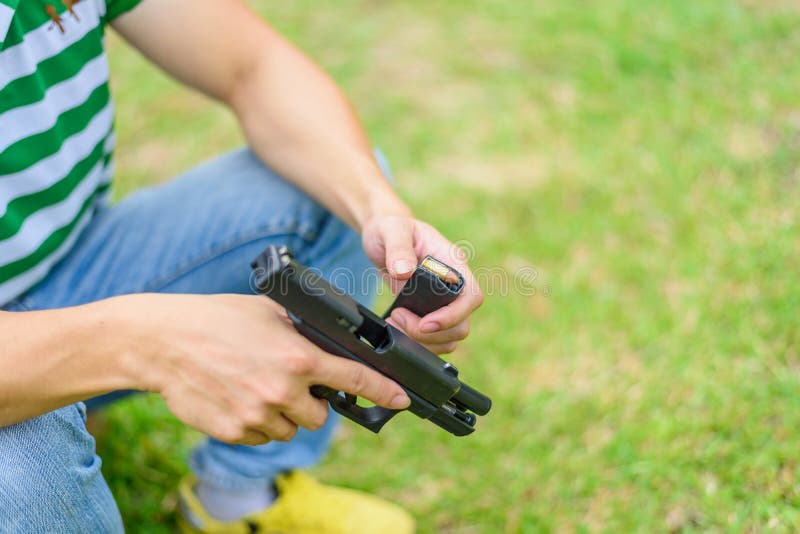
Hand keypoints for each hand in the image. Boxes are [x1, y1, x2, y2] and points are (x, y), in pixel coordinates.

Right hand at [108, 293, 409, 445]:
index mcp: (297, 357)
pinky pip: (262, 436)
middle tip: (289, 381)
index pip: (353, 379)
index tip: (401, 401)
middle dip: (311, 401)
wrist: (164, 341)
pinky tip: (239, 396)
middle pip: (321, 414)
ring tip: (257, 385)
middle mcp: (282, 389)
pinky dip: (258, 423)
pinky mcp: (235, 430)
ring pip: (291, 429)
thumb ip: (303, 332)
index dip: (382, 392)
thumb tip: (329, 344)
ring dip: (284, 414)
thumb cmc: (217, 319)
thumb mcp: (269, 313)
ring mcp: (257, 414)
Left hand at [361, 215, 482, 353]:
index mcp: (453, 263)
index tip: (424, 323)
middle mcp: (454, 285)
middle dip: (430, 332)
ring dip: (423, 341)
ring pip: (450, 337)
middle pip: (462, 324)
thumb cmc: (391, 228)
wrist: (383, 237)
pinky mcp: (430, 313)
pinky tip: (395, 328)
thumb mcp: (391, 230)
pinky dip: (418, 343)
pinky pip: (436, 340)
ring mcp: (444, 301)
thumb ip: (397, 248)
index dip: (453, 316)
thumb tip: (404, 272)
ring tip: (394, 323)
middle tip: (398, 318)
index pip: (471, 296)